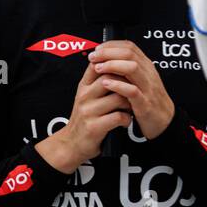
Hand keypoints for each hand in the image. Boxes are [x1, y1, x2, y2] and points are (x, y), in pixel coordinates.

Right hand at [35, 57, 132, 173]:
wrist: (72, 144)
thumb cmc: (85, 118)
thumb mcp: (86, 96)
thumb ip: (97, 81)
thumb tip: (115, 63)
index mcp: (84, 86)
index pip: (98, 65)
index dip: (115, 64)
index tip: (127, 70)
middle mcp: (84, 96)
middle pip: (110, 78)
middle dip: (126, 84)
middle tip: (134, 91)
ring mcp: (88, 111)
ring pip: (118, 98)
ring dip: (129, 103)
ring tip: (130, 108)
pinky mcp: (94, 127)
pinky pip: (118, 117)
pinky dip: (127, 119)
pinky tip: (126, 121)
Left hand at [87, 41, 175, 140]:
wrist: (164, 121)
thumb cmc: (148, 101)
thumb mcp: (140, 81)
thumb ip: (127, 70)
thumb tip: (106, 59)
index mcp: (146, 67)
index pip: (130, 46)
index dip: (111, 45)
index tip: (97, 49)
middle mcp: (148, 74)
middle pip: (129, 54)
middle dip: (108, 53)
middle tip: (93, 57)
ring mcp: (147, 88)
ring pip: (132, 68)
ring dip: (112, 65)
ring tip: (97, 68)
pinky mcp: (145, 104)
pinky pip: (132, 91)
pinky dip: (117, 85)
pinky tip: (105, 84)